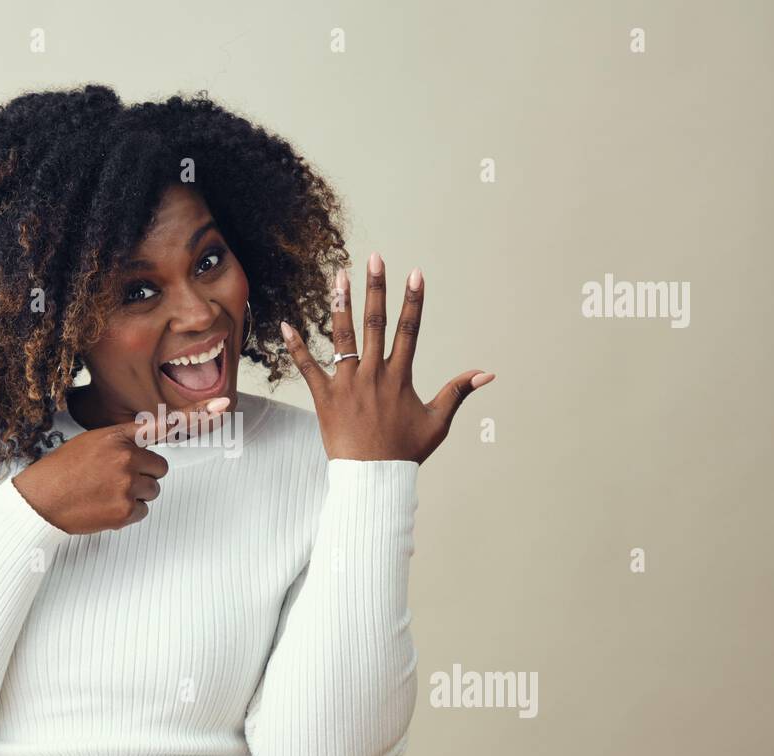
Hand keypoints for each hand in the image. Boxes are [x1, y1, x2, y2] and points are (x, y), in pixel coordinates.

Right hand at [11, 397, 230, 533]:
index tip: (224, 405)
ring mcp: (127, 484)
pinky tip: (104, 507)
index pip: (164, 423)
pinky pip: (142, 511)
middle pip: (160, 468)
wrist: (38, 501)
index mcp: (118, 436)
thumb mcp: (91, 443)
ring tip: (104, 493)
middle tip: (114, 479)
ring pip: (152, 490)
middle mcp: (126, 457)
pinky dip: (127, 513)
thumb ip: (122, 443)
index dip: (197, 414)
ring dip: (135, 495)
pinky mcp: (126, 510)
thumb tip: (146, 453)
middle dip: (144, 475)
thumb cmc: (63, 471)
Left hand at [279, 254, 493, 462]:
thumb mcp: (438, 422)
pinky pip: (307, 368)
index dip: (413, 301)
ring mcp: (347, 384)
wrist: (373, 479)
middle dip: (376, 288)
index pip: (409, 330)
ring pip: (342, 337)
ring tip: (338, 276)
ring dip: (340, 304)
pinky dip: (296, 346)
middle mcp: (373, 374)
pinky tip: (286, 323)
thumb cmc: (406, 452)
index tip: (415, 273)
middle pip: (375, 323)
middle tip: (375, 258)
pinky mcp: (324, 397)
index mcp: (400, 377)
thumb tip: (487, 373)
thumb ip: (458, 392)